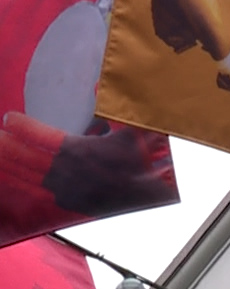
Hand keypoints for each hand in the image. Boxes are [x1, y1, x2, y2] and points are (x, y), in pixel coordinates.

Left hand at [1, 112, 176, 215]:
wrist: (156, 193)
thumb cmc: (146, 159)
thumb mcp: (136, 128)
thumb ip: (114, 107)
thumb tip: (97, 83)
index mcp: (82, 151)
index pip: (43, 138)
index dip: (23, 128)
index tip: (9, 119)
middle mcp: (70, 172)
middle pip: (29, 159)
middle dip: (8, 148)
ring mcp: (68, 191)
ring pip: (29, 178)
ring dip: (9, 168)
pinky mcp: (70, 205)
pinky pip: (38, 198)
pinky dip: (22, 190)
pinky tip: (10, 183)